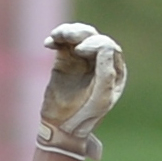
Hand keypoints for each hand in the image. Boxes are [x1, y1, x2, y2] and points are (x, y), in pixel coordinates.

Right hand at [38, 23, 126, 159]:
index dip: (95, 43)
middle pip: (93, 37)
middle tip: (68, 37)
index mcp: (113, 70)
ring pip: (78, 37)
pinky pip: (62, 44)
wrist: (62, 128)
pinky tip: (48, 43)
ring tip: (57, 35)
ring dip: (68, 32)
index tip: (80, 50)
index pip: (108, 47)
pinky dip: (56, 40)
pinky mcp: (64, 61)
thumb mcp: (101, 99)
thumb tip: (105, 46)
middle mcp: (98, 62)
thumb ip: (107, 73)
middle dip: (81, 33)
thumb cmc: (86, 116)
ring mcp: (81, 60)